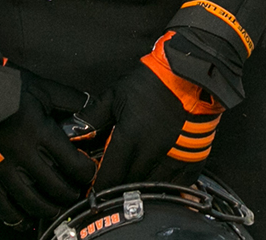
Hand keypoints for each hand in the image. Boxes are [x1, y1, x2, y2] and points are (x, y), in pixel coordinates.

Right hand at [0, 0, 91, 226]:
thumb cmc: (4, 86)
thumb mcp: (41, 87)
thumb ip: (70, 99)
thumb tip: (94, 106)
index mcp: (40, 131)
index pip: (73, 163)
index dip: (86, 173)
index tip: (90, 173)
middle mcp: (22, 153)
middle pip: (55, 186)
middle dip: (71, 193)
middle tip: (78, 193)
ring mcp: (1, 168)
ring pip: (31, 200)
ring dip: (49, 208)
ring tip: (58, 208)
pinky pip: (2, 205)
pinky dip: (16, 217)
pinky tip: (27, 220)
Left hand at [82, 33, 226, 188]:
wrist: (191, 74)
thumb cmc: (154, 81)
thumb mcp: (115, 95)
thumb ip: (92, 118)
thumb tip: (73, 132)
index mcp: (130, 138)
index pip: (109, 178)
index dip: (98, 189)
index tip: (93, 190)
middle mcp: (152, 153)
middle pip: (128, 188)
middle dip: (117, 191)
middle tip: (111, 187)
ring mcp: (174, 159)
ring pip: (151, 191)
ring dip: (140, 191)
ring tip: (132, 186)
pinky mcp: (192, 161)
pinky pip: (175, 187)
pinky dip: (164, 188)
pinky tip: (157, 182)